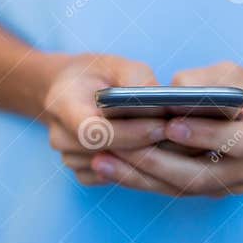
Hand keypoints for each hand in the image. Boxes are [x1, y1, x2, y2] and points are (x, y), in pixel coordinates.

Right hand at [43, 54, 169, 185]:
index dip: (128, 133)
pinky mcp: (82, 172)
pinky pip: (112, 178)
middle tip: (182, 139)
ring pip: (112, 169)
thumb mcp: (117, 64)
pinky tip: (156, 153)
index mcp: (62, 102)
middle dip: (145, 147)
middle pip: (104, 152)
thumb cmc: (100, 74)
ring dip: (144, 160)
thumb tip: (162, 100)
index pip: (92, 130)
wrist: (73, 89)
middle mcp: (59, 135)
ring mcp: (68, 158)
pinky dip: (135, 169)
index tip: (161, 126)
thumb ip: (137, 79)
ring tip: (177, 145)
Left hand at [91, 62, 242, 196]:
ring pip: (184, 188)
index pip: (237, 141)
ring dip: (141, 177)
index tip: (171, 127)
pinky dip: (145, 179)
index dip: (204, 136)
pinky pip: (176, 189)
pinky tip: (114, 168)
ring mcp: (235, 186)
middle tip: (118, 149)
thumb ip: (204, 82)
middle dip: (156, 163)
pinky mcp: (214, 191)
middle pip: (202, 175)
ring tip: (103, 161)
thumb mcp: (232, 74)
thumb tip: (168, 93)